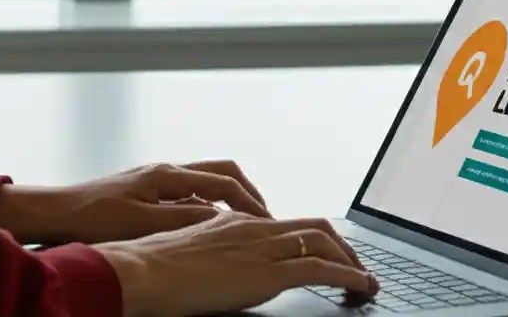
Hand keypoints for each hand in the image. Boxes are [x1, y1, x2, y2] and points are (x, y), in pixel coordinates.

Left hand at [0, 160, 271, 244]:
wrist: (53, 213)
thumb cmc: (93, 217)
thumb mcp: (144, 221)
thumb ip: (186, 218)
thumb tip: (225, 219)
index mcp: (167, 175)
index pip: (226, 183)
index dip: (252, 204)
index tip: (270, 224)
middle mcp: (165, 172)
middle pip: (222, 174)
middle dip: (249, 195)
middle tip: (266, 221)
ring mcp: (155, 181)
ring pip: (206, 185)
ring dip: (229, 202)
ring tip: (244, 228)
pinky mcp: (145, 194)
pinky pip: (189, 196)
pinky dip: (208, 208)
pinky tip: (207, 232)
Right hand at [95, 211, 378, 316]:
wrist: (143, 272)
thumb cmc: (150, 269)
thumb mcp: (185, 255)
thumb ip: (208, 257)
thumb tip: (214, 272)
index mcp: (232, 221)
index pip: (282, 224)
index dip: (307, 239)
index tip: (321, 255)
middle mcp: (253, 227)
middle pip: (313, 225)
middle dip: (341, 246)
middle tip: (354, 266)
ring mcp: (262, 246)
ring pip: (324, 241)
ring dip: (352, 261)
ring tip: (364, 281)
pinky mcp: (269, 271)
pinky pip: (322, 269)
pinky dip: (349, 275)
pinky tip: (360, 286)